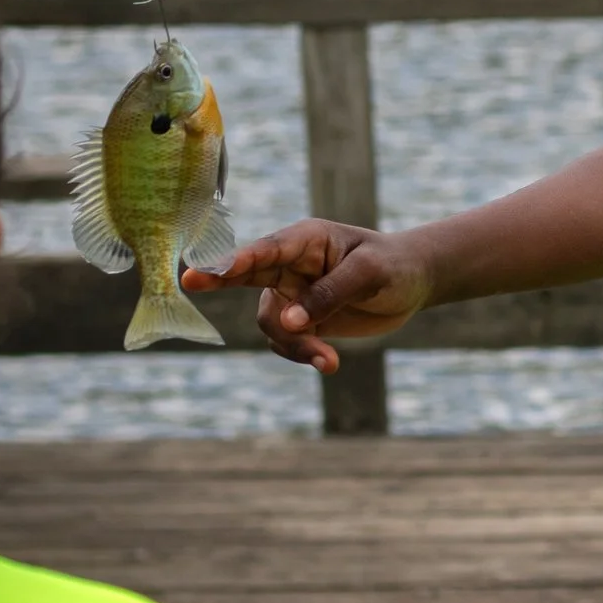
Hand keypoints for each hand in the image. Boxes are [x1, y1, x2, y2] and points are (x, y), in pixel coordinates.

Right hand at [184, 219, 432, 372]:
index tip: (202, 272)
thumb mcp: (369, 274)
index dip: (233, 261)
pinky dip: (302, 353)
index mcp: (306, 240)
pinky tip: (329, 362)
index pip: (265, 249)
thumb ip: (330, 294)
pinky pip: (286, 341)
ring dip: (294, 344)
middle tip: (190, 281)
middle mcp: (290, 263)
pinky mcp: (301, 319)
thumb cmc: (393, 265)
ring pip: (271, 322)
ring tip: (328, 360)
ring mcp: (292, 292)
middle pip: (245, 275)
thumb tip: (289, 322)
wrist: (413, 284)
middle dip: (219, 279)